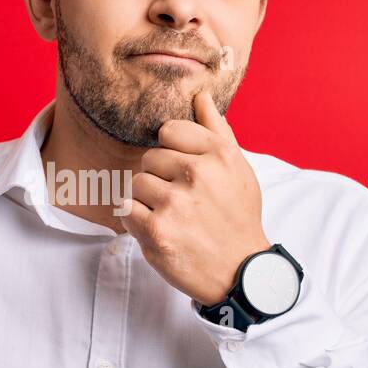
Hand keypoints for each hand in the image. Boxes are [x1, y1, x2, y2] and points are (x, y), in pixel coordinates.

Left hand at [121, 89, 270, 305]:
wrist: (240, 272)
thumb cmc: (237, 217)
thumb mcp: (239, 169)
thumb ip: (216, 130)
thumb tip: (200, 95)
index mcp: (218, 155)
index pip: (169, 131)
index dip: (173, 152)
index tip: (186, 173)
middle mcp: (197, 174)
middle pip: (150, 158)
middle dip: (160, 178)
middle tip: (183, 201)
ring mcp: (174, 203)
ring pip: (137, 183)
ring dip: (149, 201)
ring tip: (174, 217)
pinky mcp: (155, 230)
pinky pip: (127, 209)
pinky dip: (138, 221)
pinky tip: (161, 230)